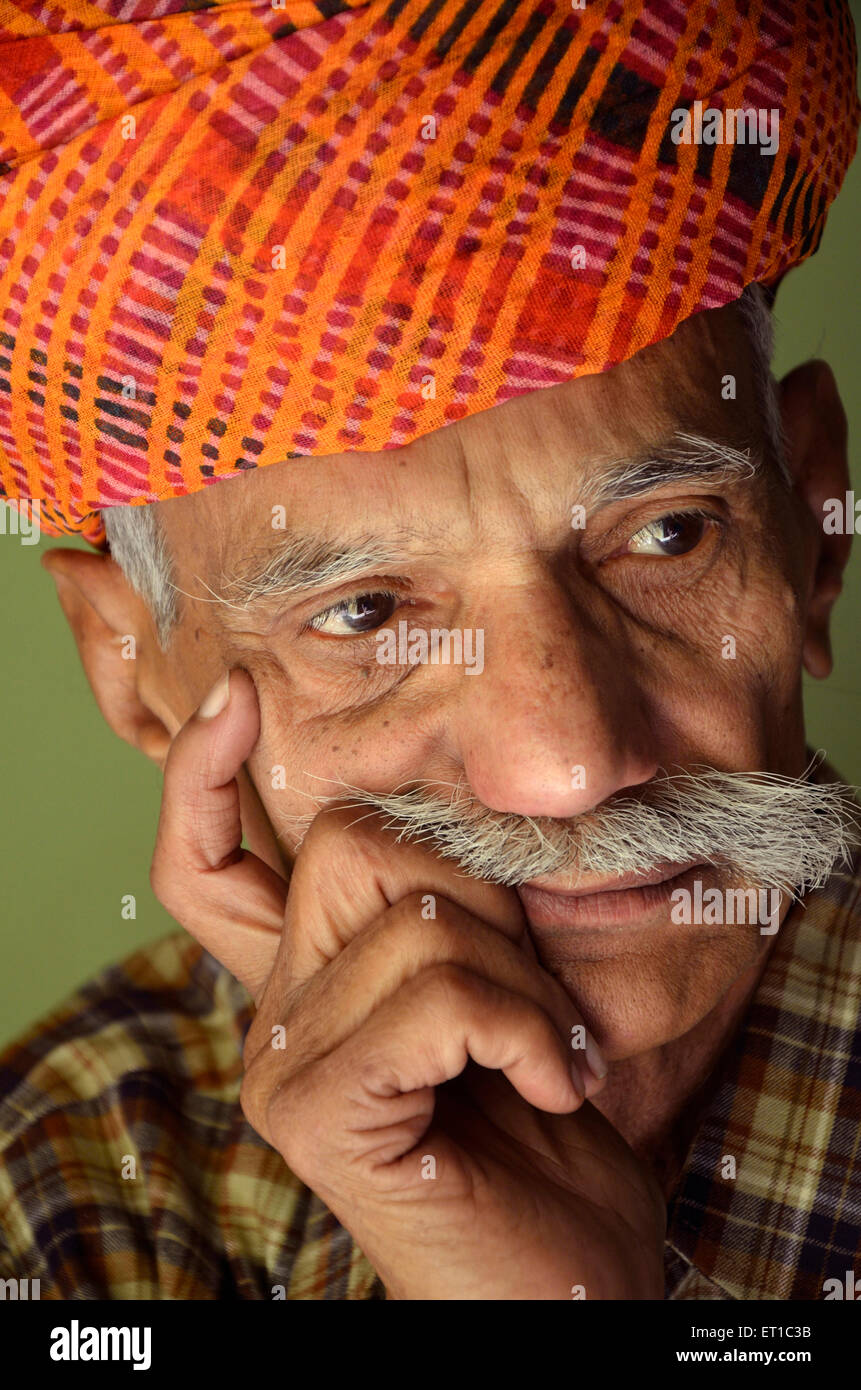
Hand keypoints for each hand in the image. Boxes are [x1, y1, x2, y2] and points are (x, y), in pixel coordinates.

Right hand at [150, 668, 665, 1299]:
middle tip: (528, 983)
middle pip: (353, 844)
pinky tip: (549, 1088)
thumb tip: (449, 798)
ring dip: (522, 978)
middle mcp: (272, 1013)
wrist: (571, 1273)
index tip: (240, 694)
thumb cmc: (543, 1120)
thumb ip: (448, 902)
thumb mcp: (501, 978)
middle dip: (479, 891)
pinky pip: (438, 998)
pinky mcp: (321, 1115)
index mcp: (304, 977)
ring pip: (415, 918)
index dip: (203, 770)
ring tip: (545, 1054)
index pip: (209, 860)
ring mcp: (285, 1067)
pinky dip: (524, 1028)